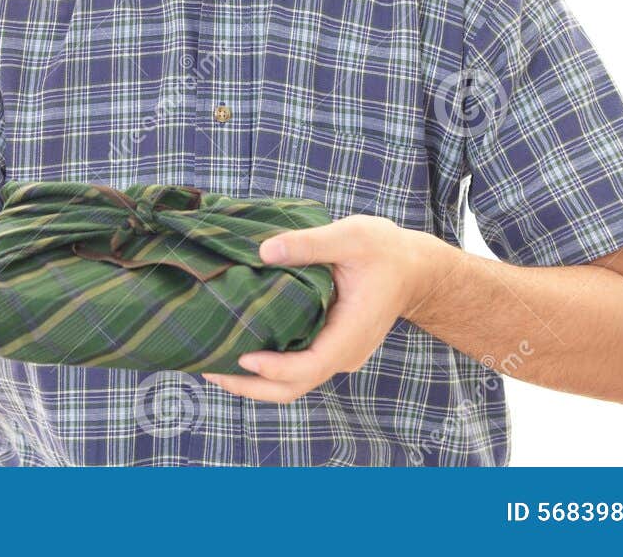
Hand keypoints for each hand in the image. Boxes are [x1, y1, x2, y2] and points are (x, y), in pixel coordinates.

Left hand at [201, 215, 438, 402]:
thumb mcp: (351, 236)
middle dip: (251, 387)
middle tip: (208, 371)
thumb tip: (264, 251)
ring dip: (255, 382)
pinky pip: (296, 367)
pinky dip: (267, 368)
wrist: (413, 268)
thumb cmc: (384, 251)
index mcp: (351, 332)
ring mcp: (336, 354)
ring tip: (212, 366)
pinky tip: (238, 351)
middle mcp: (343, 353)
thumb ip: (309, 243)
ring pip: (293, 383)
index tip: (243, 358)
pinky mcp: (328, 348)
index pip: (311, 365)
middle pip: (294, 387)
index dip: (276, 369)